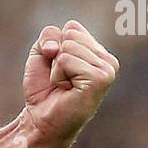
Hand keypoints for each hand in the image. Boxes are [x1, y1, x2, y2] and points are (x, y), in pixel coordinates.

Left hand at [18, 19, 118, 147]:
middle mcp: (107, 59)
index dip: (54, 46)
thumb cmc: (43, 89)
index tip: (58, 68)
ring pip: (68, 47)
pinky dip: (58, 75)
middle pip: (70, 34)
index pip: (72, 27)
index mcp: (98, 52)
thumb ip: (48, 36)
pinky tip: (66, 89)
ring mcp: (107, 69)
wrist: (40, 119)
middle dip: (55, 57)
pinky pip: (67, 60)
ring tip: (64, 85)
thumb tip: (57, 47)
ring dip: (56, 68)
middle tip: (60, 79)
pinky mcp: (100, 79)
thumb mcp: (40, 54)